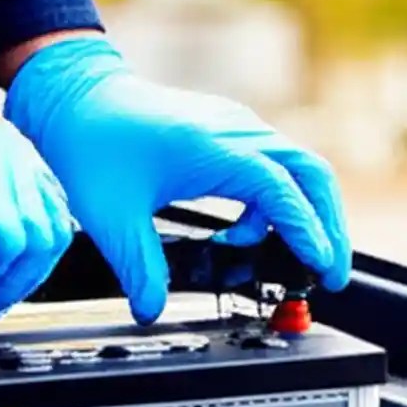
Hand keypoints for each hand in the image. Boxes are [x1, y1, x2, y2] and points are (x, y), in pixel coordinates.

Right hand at [0, 72, 73, 318]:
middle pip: (54, 230)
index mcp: (5, 149)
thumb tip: (9, 266)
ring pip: (38, 243)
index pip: (51, 213)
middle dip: (25, 277)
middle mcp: (9, 150)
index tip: (6, 284)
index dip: (31, 259)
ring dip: (6, 282)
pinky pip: (9, 249)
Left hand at [2, 37, 350, 324]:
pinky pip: (276, 167)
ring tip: (297, 261)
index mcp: (212, 148)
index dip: (305, 230)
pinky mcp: (232, 133)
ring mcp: (238, 128)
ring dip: (308, 214)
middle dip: (329, 225)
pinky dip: (278, 205)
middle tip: (330, 274)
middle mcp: (236, 132)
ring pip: (300, 168)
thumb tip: (152, 311)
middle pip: (311, 174)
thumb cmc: (91, 143)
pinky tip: (243, 235)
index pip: (280, 190)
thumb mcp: (110, 217)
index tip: (319, 266)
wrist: (77, 95)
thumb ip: (138, 268)